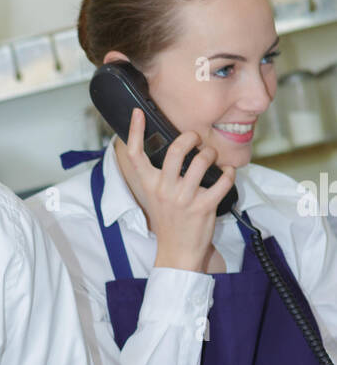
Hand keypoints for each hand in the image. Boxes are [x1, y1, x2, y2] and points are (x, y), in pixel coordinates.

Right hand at [118, 108, 236, 271]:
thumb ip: (158, 175)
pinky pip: (223, 180)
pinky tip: (227, 174)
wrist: (177, 252)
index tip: (138, 113)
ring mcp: (184, 199)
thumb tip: (171, 150)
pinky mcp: (204, 207)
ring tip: (211, 157)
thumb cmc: (169, 221)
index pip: (136, 155)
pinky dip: (229, 174)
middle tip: (196, 138)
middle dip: (191, 137)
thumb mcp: (156, 197)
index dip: (135, 131)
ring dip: (211, 154)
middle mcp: (165, 190)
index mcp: (150, 185)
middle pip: (176, 150)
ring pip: (203, 161)